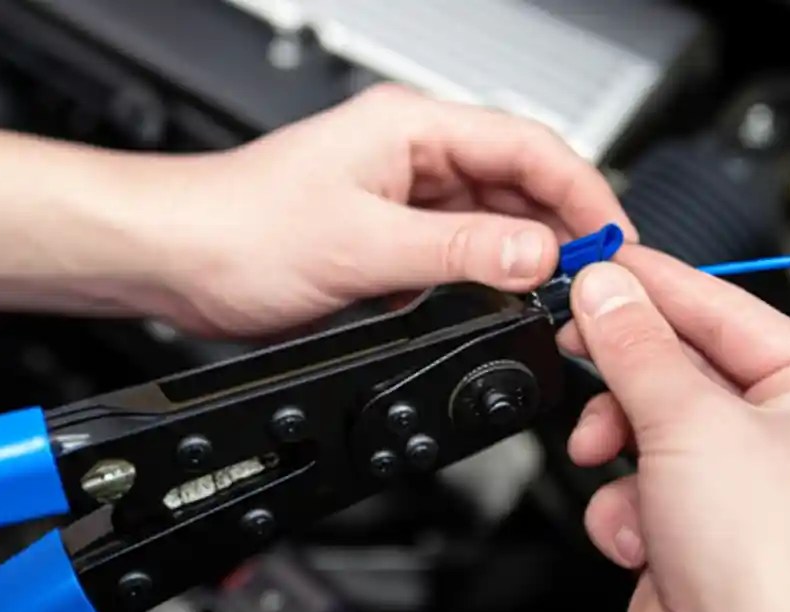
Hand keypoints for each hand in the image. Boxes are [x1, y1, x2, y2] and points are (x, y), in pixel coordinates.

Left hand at [112, 84, 632, 336]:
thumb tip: (537, 253)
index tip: (614, 242)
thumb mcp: (363, 246)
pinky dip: (482, 277)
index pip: (530, 147)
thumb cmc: (238, 229)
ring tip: (553, 300)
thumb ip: (458, 250)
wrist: (175, 259)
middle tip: (594, 282)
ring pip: (490, 221)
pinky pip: (456, 251)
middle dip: (560, 231)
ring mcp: (400, 195)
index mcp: (411, 128)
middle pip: (518, 184)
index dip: (584, 194)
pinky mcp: (385, 234)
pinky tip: (495, 304)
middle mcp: (412, 153)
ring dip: (522, 259)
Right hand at [561, 255, 789, 611]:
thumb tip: (605, 287)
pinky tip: (639, 535)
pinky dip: (626, 508)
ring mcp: (743, 491)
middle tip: (577, 339)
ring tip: (605, 459)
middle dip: (629, 380)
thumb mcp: (689, 420)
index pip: (731, 312)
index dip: (661, 283)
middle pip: (685, 371)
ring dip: (621, 447)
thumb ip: (636, 345)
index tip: (604, 261)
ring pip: (653, 428)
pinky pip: (640, 486)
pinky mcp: (698, 532)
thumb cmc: (768, 567)